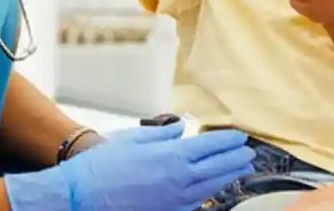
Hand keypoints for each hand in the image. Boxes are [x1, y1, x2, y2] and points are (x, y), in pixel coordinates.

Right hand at [5, 121, 254, 210]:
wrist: (85, 196)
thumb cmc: (104, 166)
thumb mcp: (133, 139)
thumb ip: (162, 134)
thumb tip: (181, 129)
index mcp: (173, 157)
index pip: (211, 147)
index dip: (228, 141)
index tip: (241, 137)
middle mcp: (180, 181)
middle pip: (218, 169)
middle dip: (236, 160)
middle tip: (248, 154)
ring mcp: (176, 201)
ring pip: (211, 188)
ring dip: (228, 177)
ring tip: (240, 170)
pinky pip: (196, 203)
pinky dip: (209, 194)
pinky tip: (213, 190)